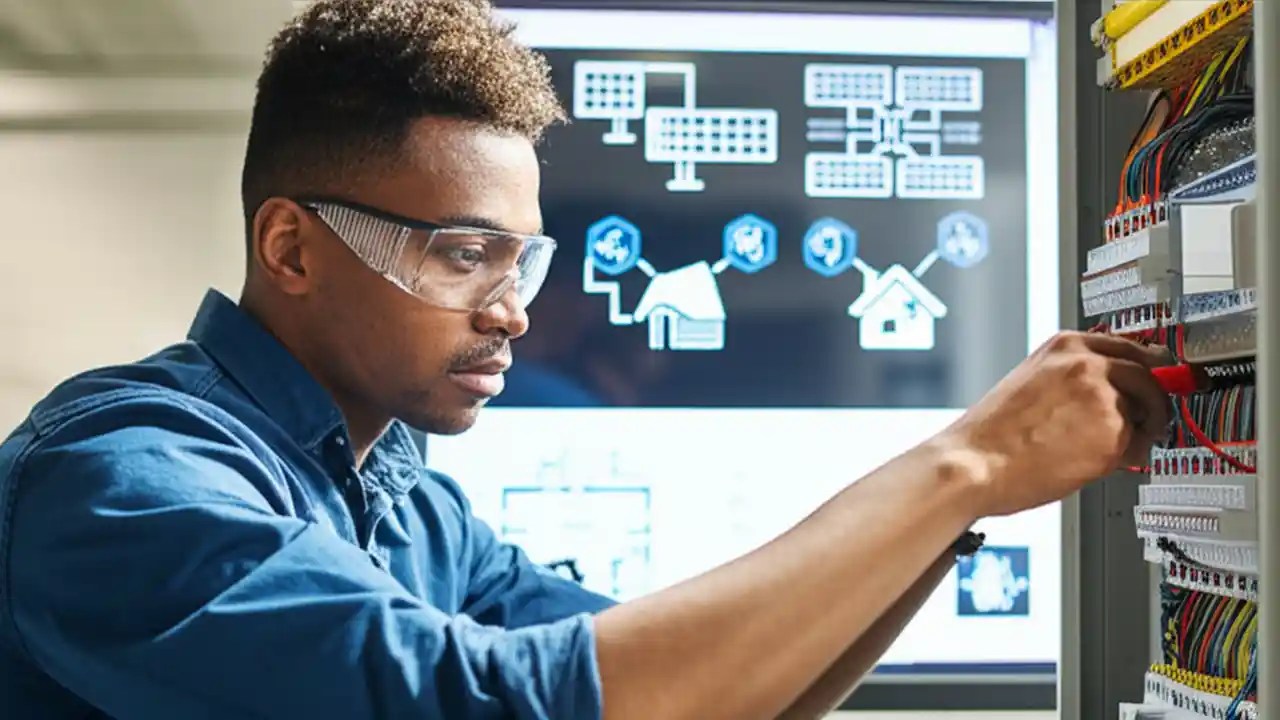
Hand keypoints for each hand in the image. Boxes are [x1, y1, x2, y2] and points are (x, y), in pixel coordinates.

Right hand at [940, 331, 1172, 516]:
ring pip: (1144, 413)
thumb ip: (1072, 377)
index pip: (1130, 345)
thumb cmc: (992, 434)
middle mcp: (1088, 365)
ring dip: (1136, 433)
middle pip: (1150, 376)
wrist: (975, 464)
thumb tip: (1108, 390)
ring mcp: (1103, 398)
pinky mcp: (1113, 435)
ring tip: (1099, 449)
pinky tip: (1089, 463)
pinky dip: (1124, 458)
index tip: (1159, 376)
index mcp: (1065, 346)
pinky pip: (1136, 446)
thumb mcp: (1030, 382)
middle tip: (1151, 421)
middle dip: (1155, 402)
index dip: (1150, 366)